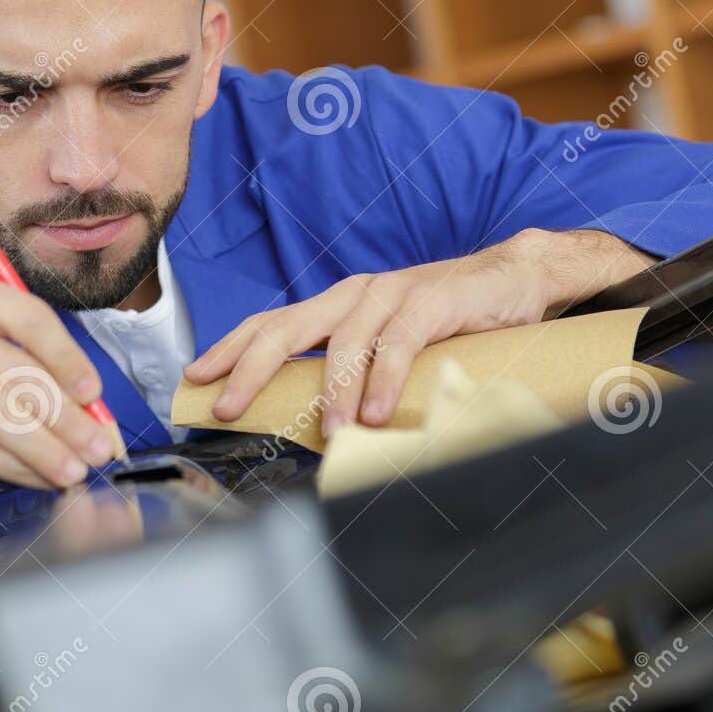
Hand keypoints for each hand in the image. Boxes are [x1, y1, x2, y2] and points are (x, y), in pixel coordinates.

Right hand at [0, 270, 114, 489]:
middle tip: (99, 447)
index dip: (67, 357)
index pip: (26, 316)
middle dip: (68, 418)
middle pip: (17, 371)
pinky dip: (11, 465)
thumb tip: (83, 406)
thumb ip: (11, 364)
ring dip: (46, 449)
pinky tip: (34, 477)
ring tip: (74, 470)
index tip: (94, 393)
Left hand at [183, 228, 650, 440]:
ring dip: (334, 391)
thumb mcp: (391, 349)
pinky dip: (385, 378)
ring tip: (328, 433)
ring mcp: (392, 294)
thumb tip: (318, 428)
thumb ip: (357, 375)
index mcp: (337, 306)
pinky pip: (400, 342)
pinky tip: (376, 412)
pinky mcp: (432, 301)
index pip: (270, 325)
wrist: (517, 278)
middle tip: (227, 407)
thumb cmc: (448, 322)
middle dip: (250, 368)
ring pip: (346, 342)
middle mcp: (355, 295)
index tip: (195, 379)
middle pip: (287, 329)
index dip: (229, 349)